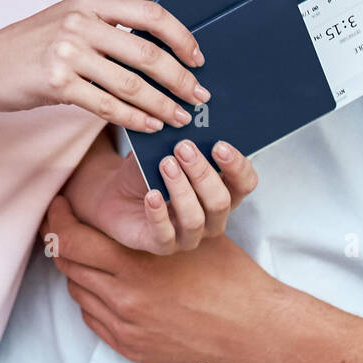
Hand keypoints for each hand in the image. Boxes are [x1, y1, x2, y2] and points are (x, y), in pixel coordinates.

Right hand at [0, 0, 209, 133]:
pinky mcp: (57, 83)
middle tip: (198, 96)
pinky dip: (133, 119)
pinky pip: (107, 106)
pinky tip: (149, 125)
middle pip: (147, 52)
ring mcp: (68, 52)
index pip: (151, 13)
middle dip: (180, 78)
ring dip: (162, 104)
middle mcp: (81, 21)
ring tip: (179, 117)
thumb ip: (108, 27)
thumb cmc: (30, 46)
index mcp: (90, 1)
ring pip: (131, 84)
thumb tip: (159, 48)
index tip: (198, 58)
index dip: (181, 37)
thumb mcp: (69, 20)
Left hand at [42, 194, 279, 362]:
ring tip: (88, 252)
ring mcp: (126, 328)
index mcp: (137, 264)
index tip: (58, 205)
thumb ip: (157, 221)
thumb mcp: (194, 237)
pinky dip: (94, 299)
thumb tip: (137, 194)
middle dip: (61, 242)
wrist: (255, 330)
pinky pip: (94, 319)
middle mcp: (124, 298)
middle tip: (62, 224)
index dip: (59, 220)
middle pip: (68, 266)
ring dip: (78, 270)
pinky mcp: (132, 349)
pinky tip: (106, 285)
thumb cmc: (230, 277)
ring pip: (79, 292)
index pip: (72, 240)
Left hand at [85, 138, 257, 253]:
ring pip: (195, 219)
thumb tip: (191, 117)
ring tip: (165, 164)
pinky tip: (152, 195)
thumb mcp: (167, 148)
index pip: (245, 183)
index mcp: (223, 190)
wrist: (116, 193)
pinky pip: (164, 235)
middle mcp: (212, 217)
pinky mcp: (162, 246)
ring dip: (181, 190)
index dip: (237, 166)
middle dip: (203, 173)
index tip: (219, 144)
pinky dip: (158, 213)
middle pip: (221, 201)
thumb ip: (183, 139)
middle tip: (183, 147)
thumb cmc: (150, 169)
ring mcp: (189, 236)